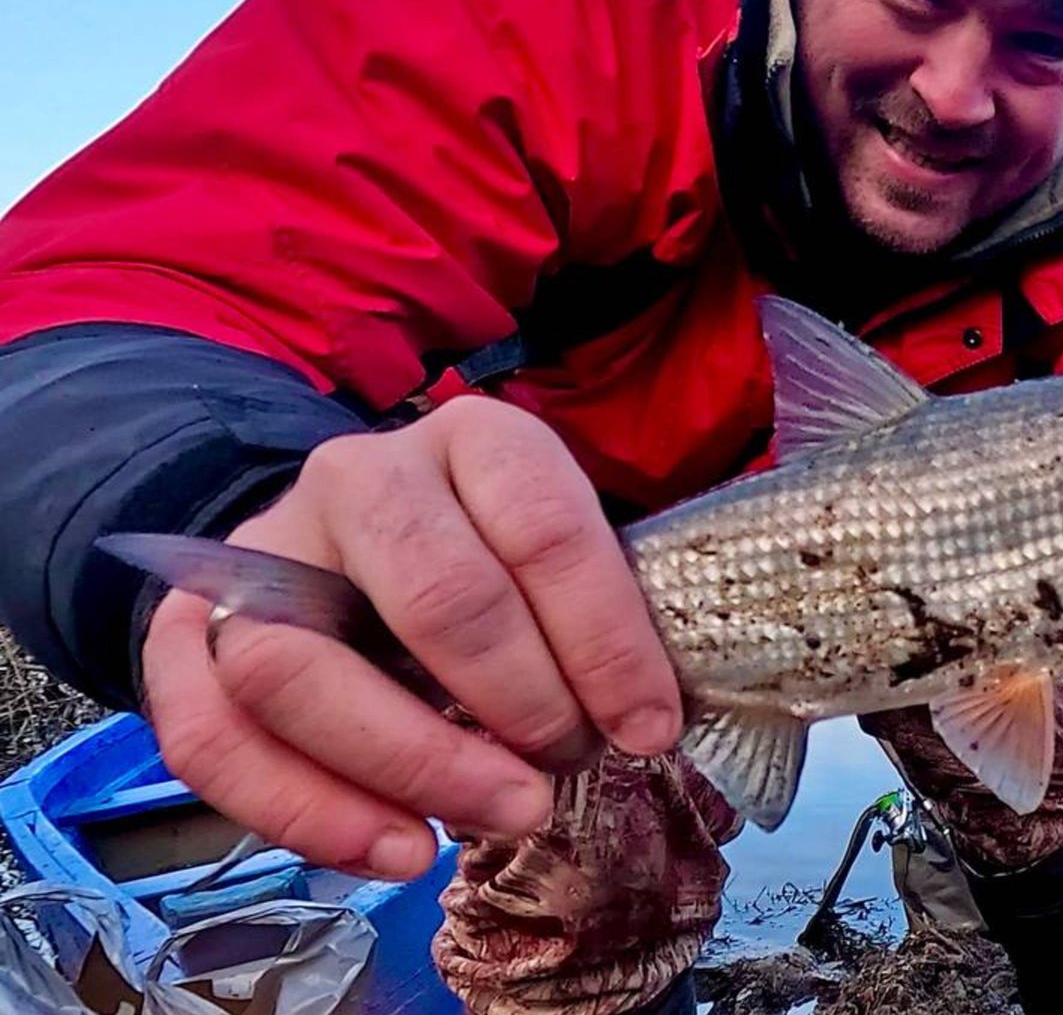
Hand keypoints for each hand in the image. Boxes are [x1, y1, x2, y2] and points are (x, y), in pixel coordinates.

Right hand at [140, 396, 682, 879]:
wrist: (358, 546)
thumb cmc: (500, 564)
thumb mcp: (563, 562)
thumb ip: (595, 620)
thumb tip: (642, 725)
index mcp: (475, 439)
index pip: (544, 527)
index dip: (606, 641)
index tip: (647, 729)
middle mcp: (362, 476)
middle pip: (436, 595)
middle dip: (520, 702)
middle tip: (568, 766)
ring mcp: (262, 550)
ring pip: (298, 669)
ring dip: (414, 765)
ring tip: (500, 816)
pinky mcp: (186, 632)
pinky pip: (209, 738)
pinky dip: (305, 812)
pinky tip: (399, 850)